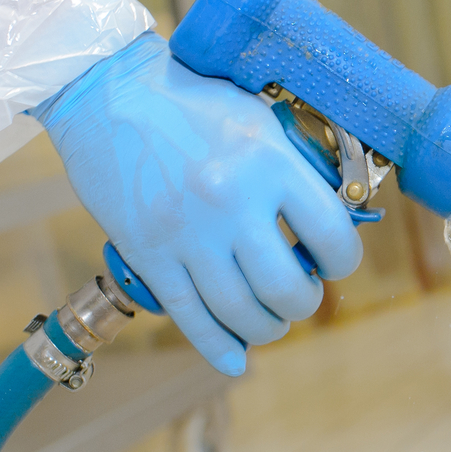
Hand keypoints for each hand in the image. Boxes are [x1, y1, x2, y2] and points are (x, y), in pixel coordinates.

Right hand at [32, 33, 364, 375]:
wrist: (106, 92)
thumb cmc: (190, 99)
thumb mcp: (258, 120)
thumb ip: (294, 169)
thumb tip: (331, 218)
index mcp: (269, 163)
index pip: (332, 237)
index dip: (343, 261)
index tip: (334, 261)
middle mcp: (231, 203)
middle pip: (287, 290)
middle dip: (304, 303)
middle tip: (301, 293)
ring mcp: (187, 234)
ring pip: (242, 314)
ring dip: (266, 328)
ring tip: (271, 318)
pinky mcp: (149, 255)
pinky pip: (191, 318)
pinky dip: (219, 347)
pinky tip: (237, 359)